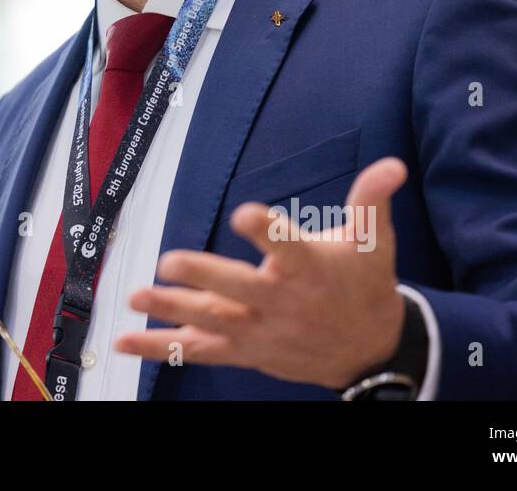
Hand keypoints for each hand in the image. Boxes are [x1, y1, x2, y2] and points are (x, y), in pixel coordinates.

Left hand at [114, 157, 408, 390]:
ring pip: (212, 322)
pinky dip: (160, 346)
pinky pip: (199, 350)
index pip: (287, 247)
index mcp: (310, 270)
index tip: (244, 213)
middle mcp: (281, 302)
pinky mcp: (245, 350)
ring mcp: (260, 331)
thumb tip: (391, 164)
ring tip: (136, 296)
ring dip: (172, 309)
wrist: (371, 351)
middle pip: (239, 289)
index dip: (266, 231)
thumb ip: (371, 200)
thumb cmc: (365, 286)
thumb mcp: (373, 242)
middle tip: (170, 262)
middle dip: (204, 277)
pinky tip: (125, 340)